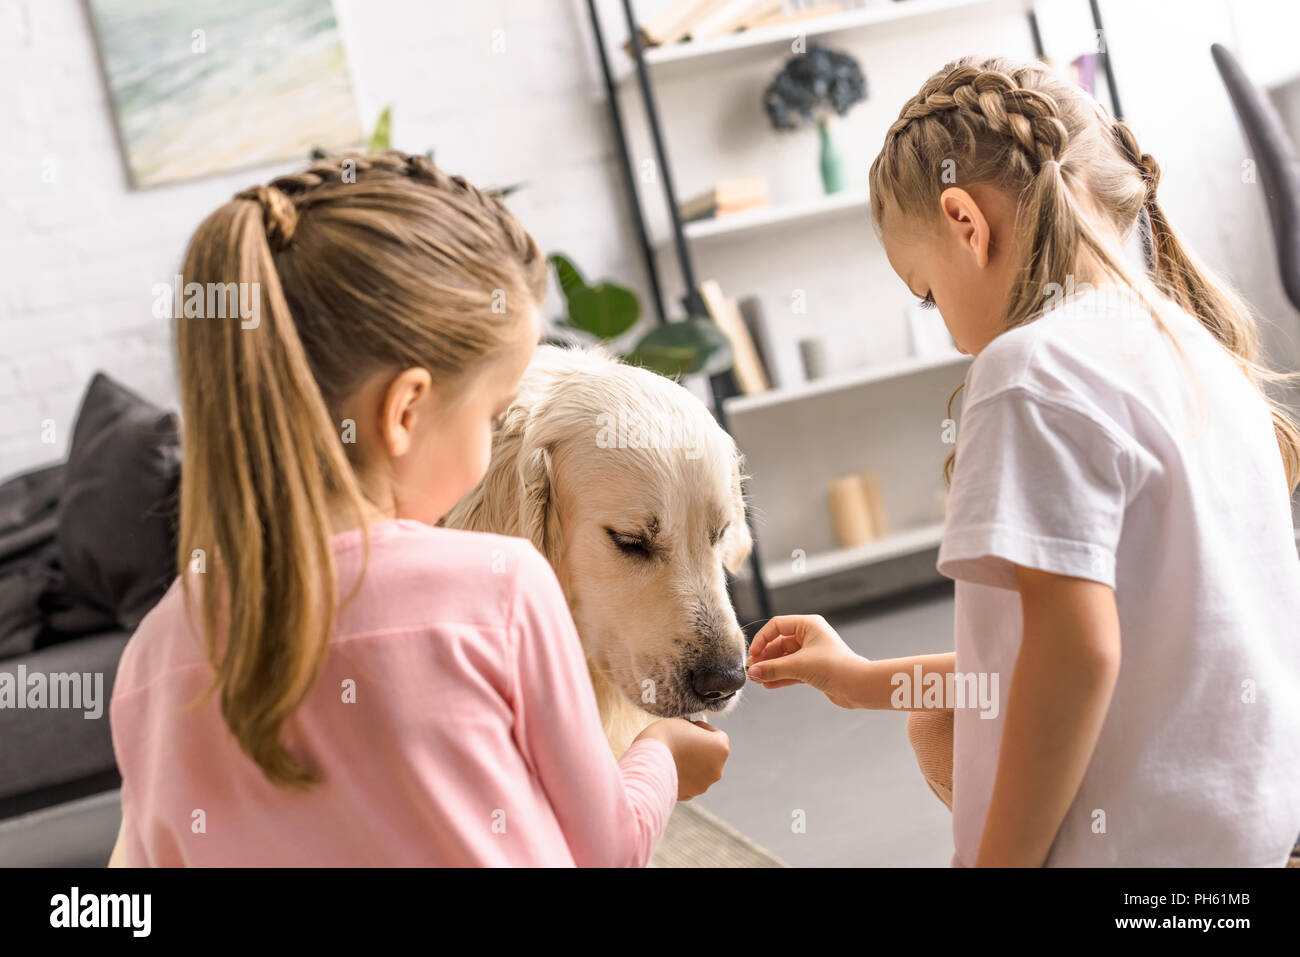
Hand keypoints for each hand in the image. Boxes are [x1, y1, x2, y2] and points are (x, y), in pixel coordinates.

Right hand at [634, 718, 728, 800]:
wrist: (647, 761)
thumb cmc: (665, 736)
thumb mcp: (682, 723)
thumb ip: (693, 730)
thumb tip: (691, 735)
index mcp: (721, 748)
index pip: (718, 736)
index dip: (704, 730)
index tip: (691, 727)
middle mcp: (717, 770)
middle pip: (710, 756)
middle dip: (699, 749)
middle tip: (680, 742)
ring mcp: (703, 785)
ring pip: (700, 771)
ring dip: (690, 764)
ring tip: (671, 756)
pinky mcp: (688, 795)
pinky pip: (689, 783)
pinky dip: (682, 777)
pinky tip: (668, 768)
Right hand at [746, 614, 869, 709]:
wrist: (858, 686)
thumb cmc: (834, 667)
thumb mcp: (799, 666)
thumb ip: (773, 668)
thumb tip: (753, 672)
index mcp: (808, 625)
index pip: (777, 625)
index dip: (763, 639)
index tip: (753, 654)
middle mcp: (810, 637)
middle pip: (779, 643)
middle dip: (765, 657)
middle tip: (753, 670)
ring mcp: (812, 653)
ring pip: (785, 658)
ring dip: (771, 668)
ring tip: (758, 679)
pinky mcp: (814, 669)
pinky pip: (792, 670)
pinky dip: (781, 676)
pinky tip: (768, 684)